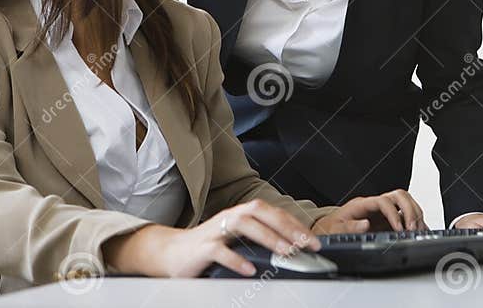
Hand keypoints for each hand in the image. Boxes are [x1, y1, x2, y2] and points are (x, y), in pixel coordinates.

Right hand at [102, 198, 320, 277]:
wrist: (170, 253)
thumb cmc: (208, 247)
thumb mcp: (236, 240)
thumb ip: (259, 240)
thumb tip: (292, 249)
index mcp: (240, 214)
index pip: (272, 212)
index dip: (294, 223)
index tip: (313, 239)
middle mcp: (229, 217)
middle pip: (260, 212)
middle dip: (286, 227)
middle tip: (306, 244)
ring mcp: (215, 231)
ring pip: (243, 225)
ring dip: (267, 238)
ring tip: (285, 252)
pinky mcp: (201, 248)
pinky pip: (219, 251)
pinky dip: (236, 259)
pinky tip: (250, 269)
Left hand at [312, 189, 427, 233]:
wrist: (331, 229)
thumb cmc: (333, 227)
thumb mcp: (336, 229)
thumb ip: (349, 227)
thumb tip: (365, 225)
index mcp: (363, 204)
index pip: (383, 201)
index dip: (393, 214)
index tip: (399, 229)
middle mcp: (376, 204)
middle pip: (399, 196)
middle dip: (409, 210)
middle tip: (412, 228)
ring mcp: (383, 211)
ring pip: (406, 202)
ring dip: (415, 215)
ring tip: (418, 231)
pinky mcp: (389, 219)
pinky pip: (406, 215)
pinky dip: (416, 222)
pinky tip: (419, 231)